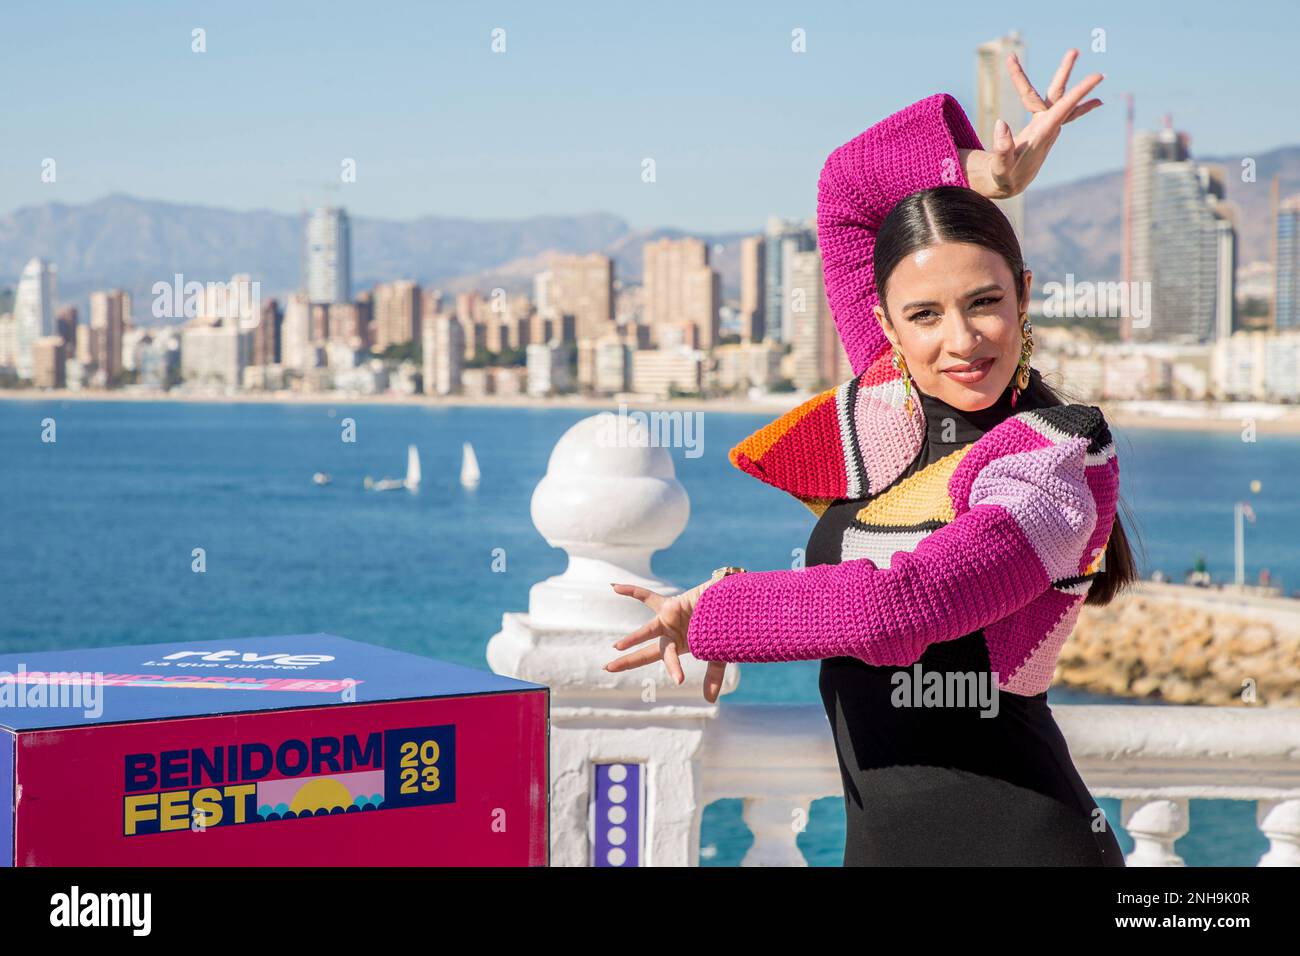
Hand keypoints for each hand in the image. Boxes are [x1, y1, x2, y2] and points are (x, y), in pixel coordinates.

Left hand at [604, 579, 730, 702]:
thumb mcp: (717, 652)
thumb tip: (710, 700)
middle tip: (607, 668)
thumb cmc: (721, 627)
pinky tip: (613, 588)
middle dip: (628, 661)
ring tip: (617, 648)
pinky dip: (631, 591)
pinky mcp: (669, 604)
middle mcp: (670, 634)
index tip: (679, 681)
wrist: (726, 601)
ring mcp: (668, 619)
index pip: (670, 660)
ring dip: (633, 639)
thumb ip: (713, 675)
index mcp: (679, 645)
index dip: (674, 669)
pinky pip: (647, 597)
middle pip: (647, 651)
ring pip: (648, 631)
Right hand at [959, 48, 1103, 199]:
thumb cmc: (1005, 175)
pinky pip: (1060, 108)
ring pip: (1056, 95)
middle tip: (1074, 50)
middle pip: (1057, 94)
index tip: (1097, 76)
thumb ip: (1002, 148)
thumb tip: (1001, 123)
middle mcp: (1048, 125)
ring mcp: (1047, 124)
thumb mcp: (1001, 166)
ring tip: (1073, 53)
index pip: (1064, 107)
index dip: (1080, 91)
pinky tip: (1096, 100)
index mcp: (1042, 132)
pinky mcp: (1043, 125)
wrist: (1012, 183)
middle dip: (1064, 72)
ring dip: (1062, 75)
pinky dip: (1074, 101)